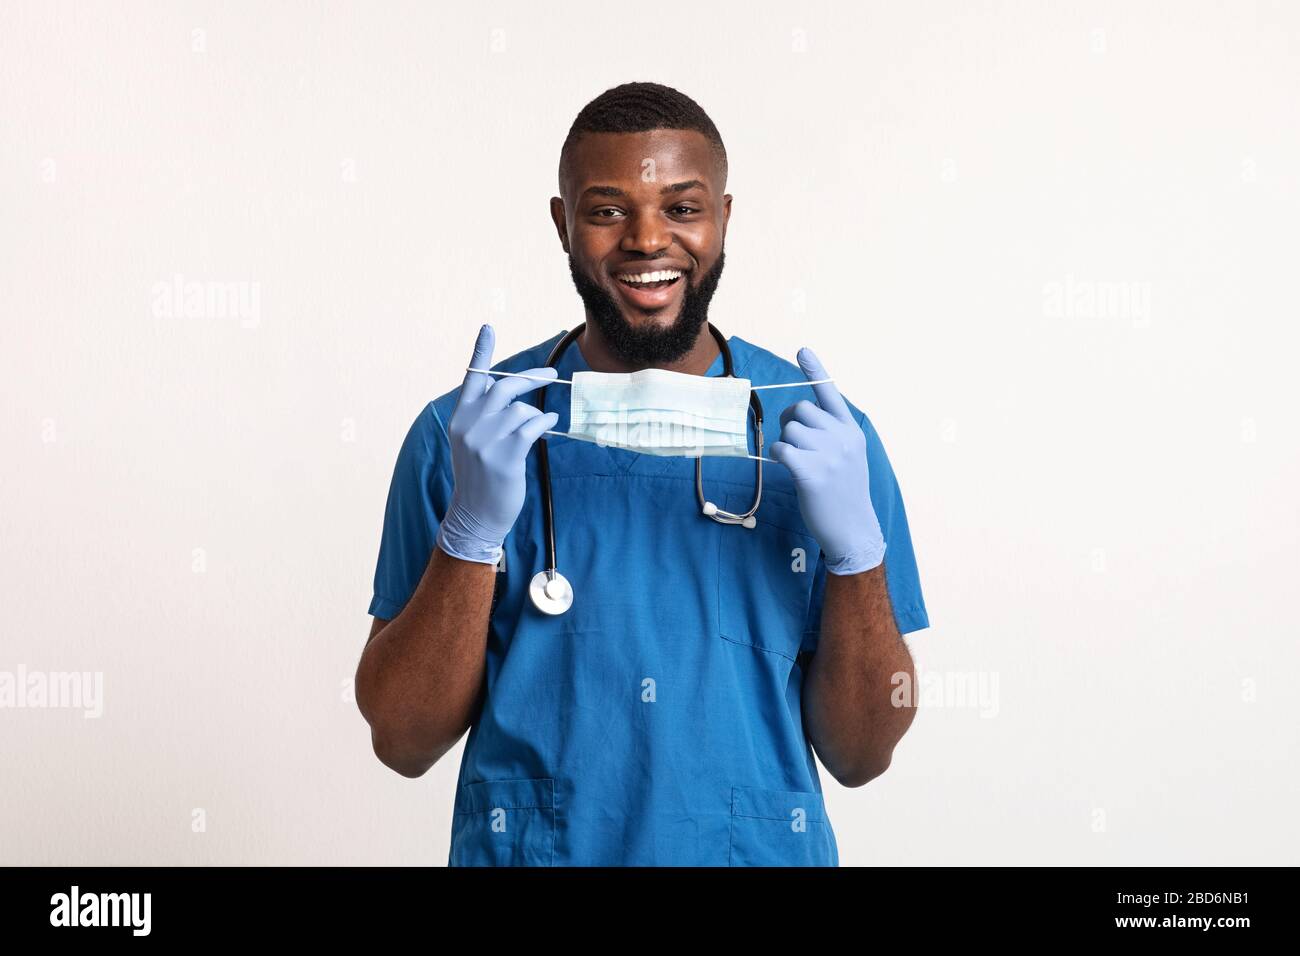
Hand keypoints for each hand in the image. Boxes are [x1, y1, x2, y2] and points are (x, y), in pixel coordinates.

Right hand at [436, 324, 559, 564]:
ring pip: (522, 409)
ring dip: (537, 415)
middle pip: (505, 387)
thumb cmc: (480, 477)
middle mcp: (470, 425)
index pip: (472, 378)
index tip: (488, 327)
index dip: (481, 352)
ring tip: (541, 425)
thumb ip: (487, 418)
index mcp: (460, 418)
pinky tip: (550, 424)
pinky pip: (533, 425)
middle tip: (552, 374)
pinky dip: (545, 422)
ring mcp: (486, 440)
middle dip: (532, 377)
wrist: (476, 514)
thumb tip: (518, 400)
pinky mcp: (505, 455)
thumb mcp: (473, 442)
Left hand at [769, 347, 884, 574]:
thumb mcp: (848, 456)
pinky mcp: (810, 472)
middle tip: (794, 442)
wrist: (853, 529)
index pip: (830, 393)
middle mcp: (842, 437)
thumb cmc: (844, 492)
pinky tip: (788, 468)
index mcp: (851, 430)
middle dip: (790, 421)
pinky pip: (781, 449)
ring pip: (790, 429)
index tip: (802, 350)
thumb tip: (799, 418)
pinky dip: (778, 457)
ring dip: (786, 443)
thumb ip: (831, 434)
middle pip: (801, 409)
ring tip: (798, 462)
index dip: (815, 370)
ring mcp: (828, 454)